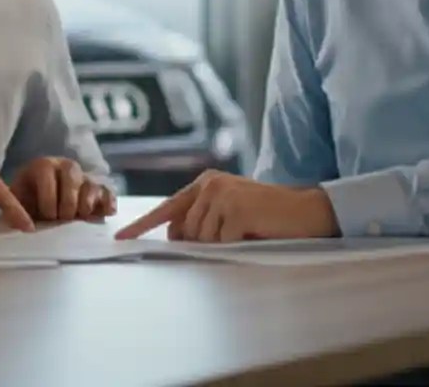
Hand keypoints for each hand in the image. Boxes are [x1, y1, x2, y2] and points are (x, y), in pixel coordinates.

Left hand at [11, 157, 117, 221]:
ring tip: (81, 217)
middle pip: (72, 176)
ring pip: (91, 184)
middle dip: (68, 202)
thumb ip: (13, 210)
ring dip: (87, 203)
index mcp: (43, 166)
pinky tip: (106, 214)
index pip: (47, 172)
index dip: (48, 197)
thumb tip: (15, 222)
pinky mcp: (99, 190)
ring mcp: (84, 178)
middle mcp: (66, 167)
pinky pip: (108, 192)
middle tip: (63, 219)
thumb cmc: (28, 203)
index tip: (47, 216)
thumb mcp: (17, 203)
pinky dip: (108, 202)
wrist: (41, 205)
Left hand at [113, 170, 339, 242]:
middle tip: (235, 235)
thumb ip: (201, 220)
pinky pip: (222, 243)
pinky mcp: (236, 211)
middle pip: (185, 232)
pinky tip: (254, 232)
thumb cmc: (268, 217)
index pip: (167, 208)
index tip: (121, 240)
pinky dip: (237, 245)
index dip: (142, 226)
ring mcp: (223, 196)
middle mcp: (211, 184)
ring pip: (202, 240)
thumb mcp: (230, 213)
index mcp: (206, 182)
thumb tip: (175, 239)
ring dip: (223, 244)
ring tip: (247, 232)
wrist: (307, 211)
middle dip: (202, 243)